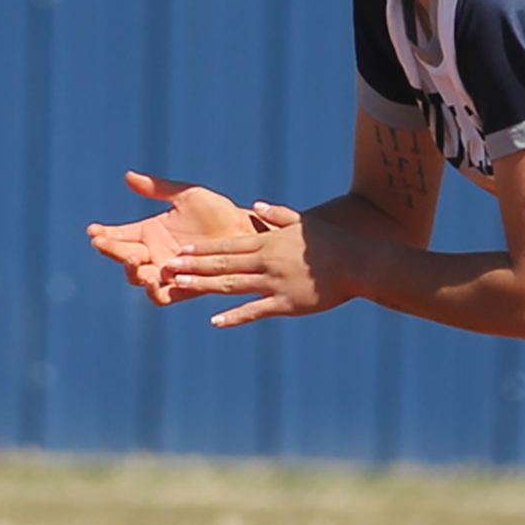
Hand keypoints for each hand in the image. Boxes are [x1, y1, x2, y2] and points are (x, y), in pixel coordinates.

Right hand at [86, 172, 262, 305]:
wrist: (245, 231)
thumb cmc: (219, 212)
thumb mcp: (187, 195)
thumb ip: (158, 188)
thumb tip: (128, 176)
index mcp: (149, 232)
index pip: (119, 235)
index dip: (104, 234)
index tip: (93, 229)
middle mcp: (154, 254)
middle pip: (124, 258)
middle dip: (113, 251)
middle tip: (104, 243)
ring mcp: (167, 272)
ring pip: (139, 278)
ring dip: (132, 270)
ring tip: (134, 258)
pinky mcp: (184, 287)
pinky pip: (162, 296)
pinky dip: (154, 290)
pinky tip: (153, 279)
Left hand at [158, 202, 356, 326]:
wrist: (357, 263)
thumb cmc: (331, 242)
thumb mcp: (302, 223)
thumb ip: (277, 215)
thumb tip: (256, 205)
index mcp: (269, 243)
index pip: (229, 245)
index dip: (203, 249)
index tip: (181, 251)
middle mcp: (267, 262)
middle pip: (224, 264)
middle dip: (194, 266)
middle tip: (168, 267)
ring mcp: (275, 283)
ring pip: (232, 285)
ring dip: (204, 285)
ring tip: (181, 286)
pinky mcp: (286, 303)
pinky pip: (255, 310)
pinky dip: (234, 315)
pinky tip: (215, 319)